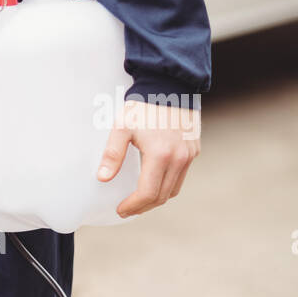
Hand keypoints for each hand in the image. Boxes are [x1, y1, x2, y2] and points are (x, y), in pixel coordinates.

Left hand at [98, 101, 201, 217]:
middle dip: (143, 206)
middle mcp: (179, 158)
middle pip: (162, 196)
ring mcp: (189, 155)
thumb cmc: (143, 107)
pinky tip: (153, 184)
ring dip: (156, 199)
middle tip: (127, 209)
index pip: (148, 193)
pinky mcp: (194, 150)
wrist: (170, 86)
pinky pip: (181, 177)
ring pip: (174, 189)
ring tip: (138, 201)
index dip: (133, 206)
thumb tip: (102, 178)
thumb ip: (112, 154)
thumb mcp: (121, 128)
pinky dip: (167, 186)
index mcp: (161, 155)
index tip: (121, 210)